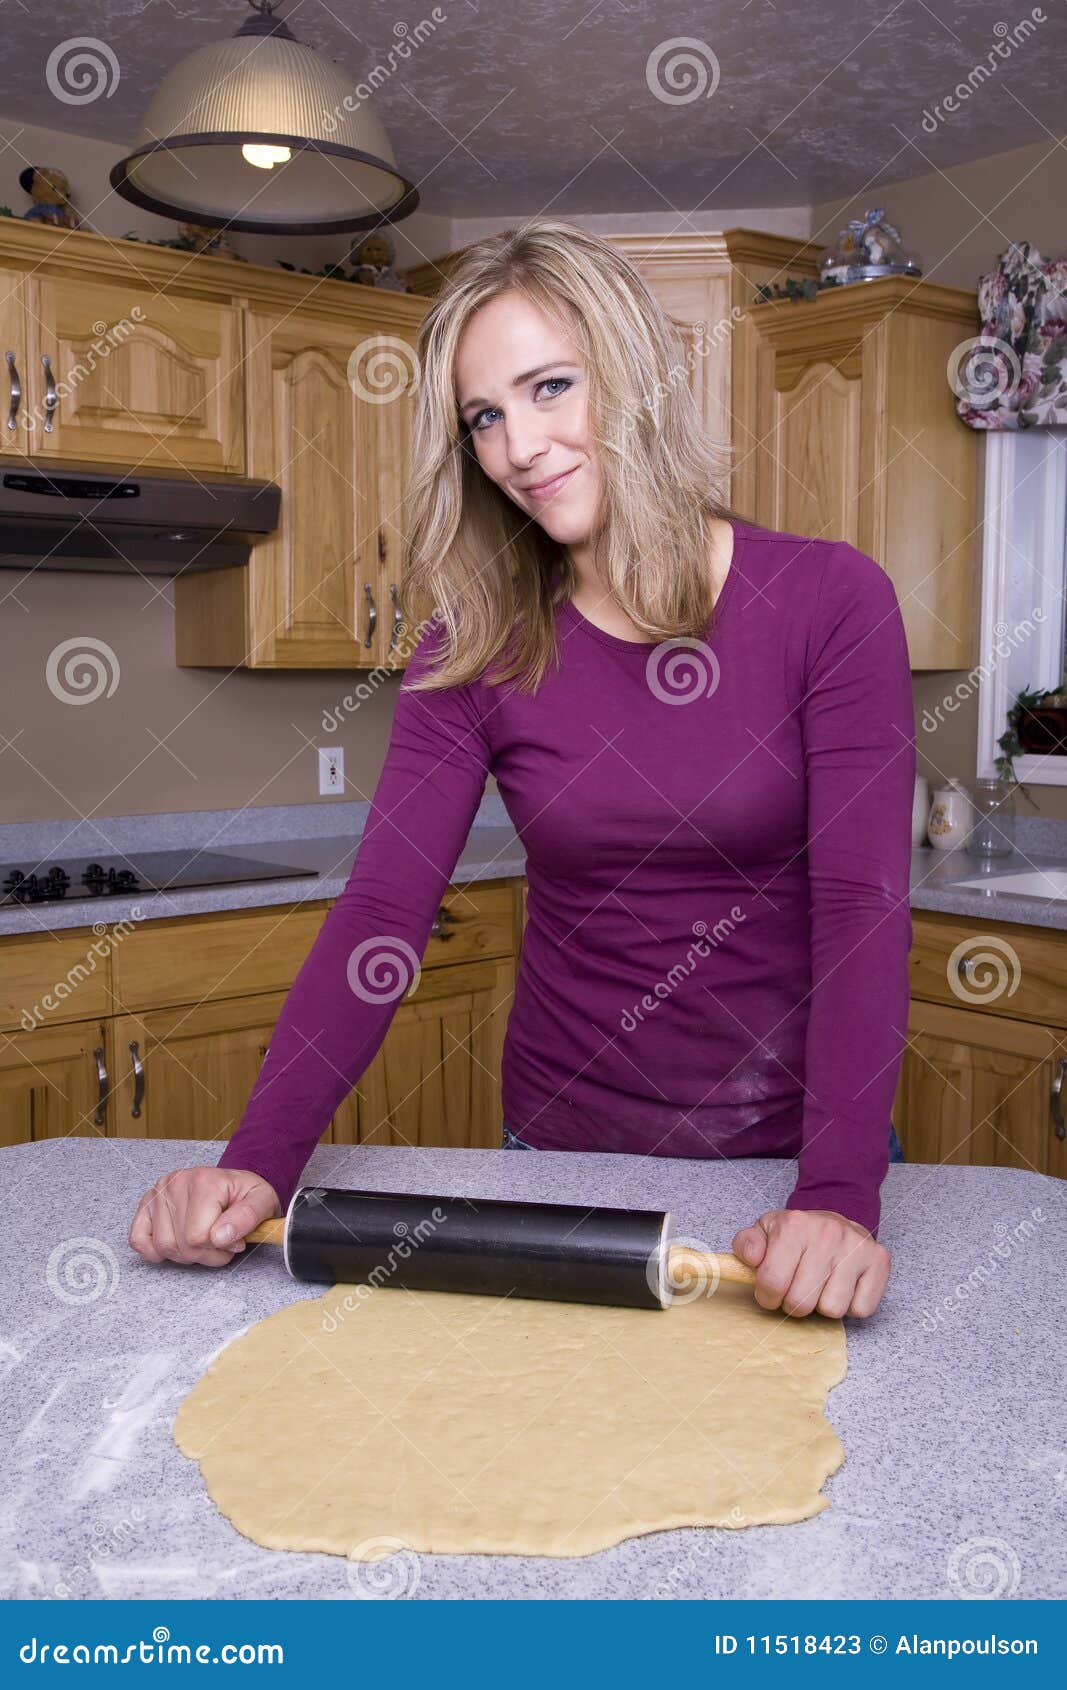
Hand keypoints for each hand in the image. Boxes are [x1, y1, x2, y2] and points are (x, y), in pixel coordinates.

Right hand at [129, 1166, 279, 1268]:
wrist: (234, 1184)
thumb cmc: (246, 1195)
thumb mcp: (263, 1201)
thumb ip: (248, 1217)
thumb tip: (221, 1237)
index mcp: (204, 1180)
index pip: (199, 1237)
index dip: (220, 1249)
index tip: (235, 1241)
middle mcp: (176, 1182)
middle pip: (180, 1245)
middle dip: (205, 1255)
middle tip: (221, 1245)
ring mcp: (158, 1192)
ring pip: (162, 1246)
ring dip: (185, 1255)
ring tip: (203, 1242)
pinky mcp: (147, 1204)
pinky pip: (138, 1238)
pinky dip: (154, 1250)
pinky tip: (175, 1245)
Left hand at [732, 1207, 889, 1318]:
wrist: (835, 1222)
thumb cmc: (797, 1234)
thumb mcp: (765, 1232)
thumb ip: (747, 1244)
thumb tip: (751, 1258)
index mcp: (794, 1225)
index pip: (772, 1283)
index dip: (767, 1296)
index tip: (771, 1291)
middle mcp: (828, 1233)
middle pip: (801, 1303)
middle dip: (793, 1304)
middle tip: (797, 1288)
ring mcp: (856, 1247)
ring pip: (832, 1309)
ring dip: (822, 1305)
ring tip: (820, 1286)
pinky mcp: (879, 1260)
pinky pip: (861, 1309)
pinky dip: (851, 1306)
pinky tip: (843, 1286)